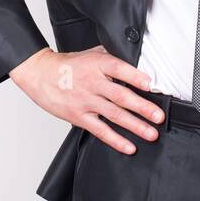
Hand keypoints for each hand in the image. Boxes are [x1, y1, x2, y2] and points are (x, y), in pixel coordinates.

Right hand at [10, 45, 165, 154]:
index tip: (151, 85)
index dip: (135, 77)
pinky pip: (99, 130)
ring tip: (151, 133)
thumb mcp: (90, 54)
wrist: (40, 75)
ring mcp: (85, 101)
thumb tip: (136, 60)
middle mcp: (92, 83)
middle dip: (142, 107)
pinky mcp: (79, 117)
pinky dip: (115, 140)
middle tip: (159, 116)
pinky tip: (129, 146)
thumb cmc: (68, 65)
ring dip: (135, 126)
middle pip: (120, 96)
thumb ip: (111, 57)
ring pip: (113, 115)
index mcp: (97, 65)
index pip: (118, 69)